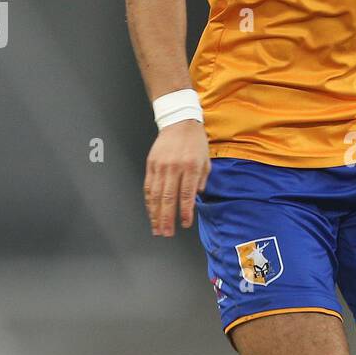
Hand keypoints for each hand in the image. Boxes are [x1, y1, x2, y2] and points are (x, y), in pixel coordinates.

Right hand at [144, 120, 210, 236]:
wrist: (179, 122)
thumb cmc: (195, 142)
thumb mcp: (206, 160)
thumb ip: (202, 180)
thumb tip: (195, 197)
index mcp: (191, 166)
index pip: (187, 194)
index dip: (185, 212)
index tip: (184, 224)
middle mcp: (174, 167)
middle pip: (169, 198)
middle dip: (167, 218)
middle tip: (167, 233)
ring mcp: (160, 166)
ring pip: (156, 195)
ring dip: (156, 214)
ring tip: (157, 228)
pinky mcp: (151, 164)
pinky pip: (149, 186)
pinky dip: (149, 202)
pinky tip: (151, 212)